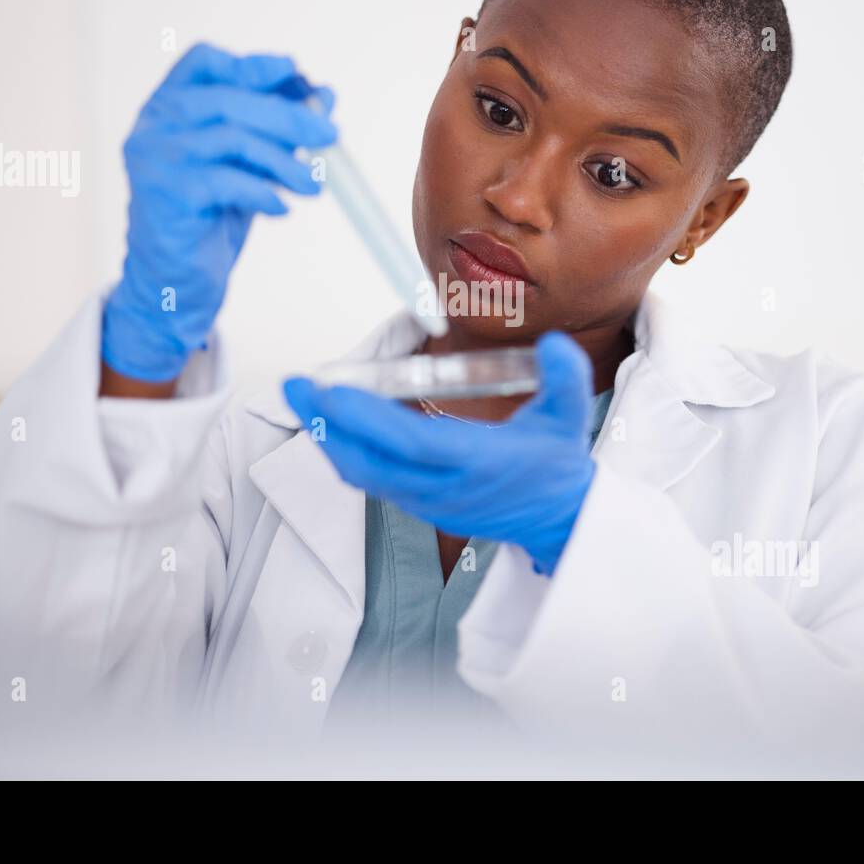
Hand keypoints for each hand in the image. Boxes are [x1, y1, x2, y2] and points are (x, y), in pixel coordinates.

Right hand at [102, 42, 337, 381]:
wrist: (176, 277)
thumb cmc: (212, 215)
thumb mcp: (249, 164)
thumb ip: (278, 127)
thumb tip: (325, 95)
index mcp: (168, 106)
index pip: (202, 61)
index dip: (250, 63)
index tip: (294, 71)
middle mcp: (154, 124)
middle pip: (229, 100)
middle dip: (288, 115)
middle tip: (331, 134)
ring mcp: (154, 157)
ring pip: (232, 139)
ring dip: (284, 160)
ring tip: (314, 185)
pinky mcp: (165, 193)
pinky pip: (225, 182)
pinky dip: (262, 192)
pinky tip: (281, 207)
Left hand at [282, 331, 597, 575]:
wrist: (558, 520)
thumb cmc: (557, 462)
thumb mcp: (569, 416)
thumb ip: (565, 377)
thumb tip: (554, 343)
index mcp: (477, 461)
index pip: (410, 442)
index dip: (367, 419)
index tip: (332, 390)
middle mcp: (444, 486)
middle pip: (370, 460)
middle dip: (327, 423)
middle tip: (294, 384)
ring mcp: (427, 500)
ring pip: (363, 474)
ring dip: (328, 437)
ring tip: (303, 399)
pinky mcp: (419, 504)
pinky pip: (370, 479)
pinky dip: (343, 450)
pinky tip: (329, 423)